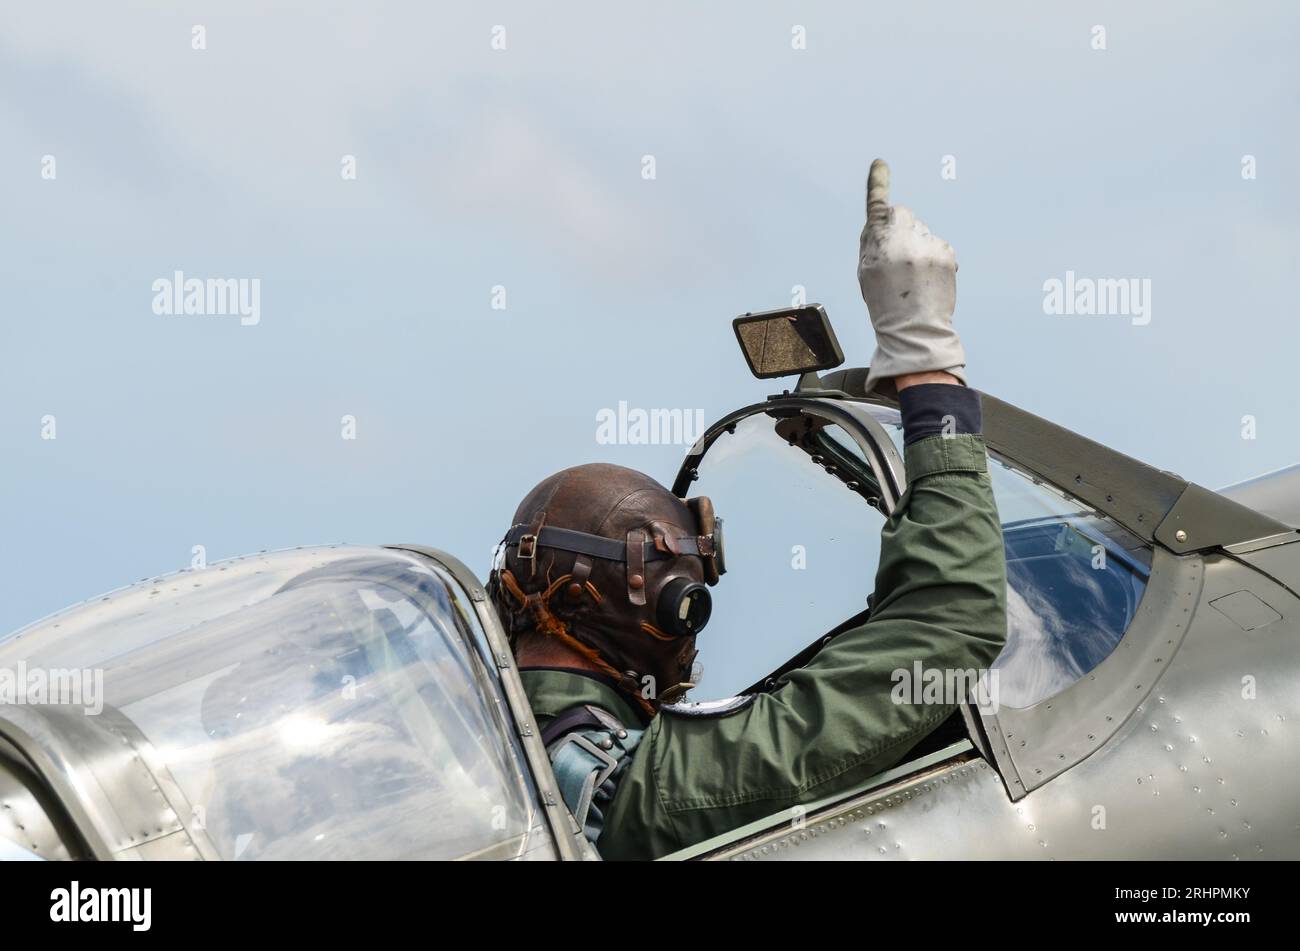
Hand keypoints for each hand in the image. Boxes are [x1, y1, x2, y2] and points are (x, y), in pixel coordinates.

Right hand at [858, 159, 966, 395]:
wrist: (915, 330)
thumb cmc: (886, 303)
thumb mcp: (866, 271)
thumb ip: (872, 241)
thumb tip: (882, 222)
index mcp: (879, 241)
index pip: (878, 205)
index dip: (878, 183)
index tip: (880, 164)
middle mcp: (904, 238)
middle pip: (903, 215)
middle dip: (900, 228)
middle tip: (896, 260)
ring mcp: (928, 244)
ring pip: (922, 232)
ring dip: (917, 247)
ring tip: (912, 278)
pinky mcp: (947, 253)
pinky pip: (938, 245)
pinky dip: (934, 258)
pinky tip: (927, 280)